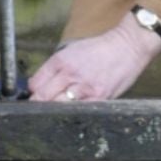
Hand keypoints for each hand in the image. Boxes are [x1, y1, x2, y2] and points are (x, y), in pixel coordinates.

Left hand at [28, 20, 160, 103]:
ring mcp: (84, 87)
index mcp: (60, 60)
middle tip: (41, 108)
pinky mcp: (99, 98)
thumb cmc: (99, 50)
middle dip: (39, 104)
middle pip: (43, 98)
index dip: (33, 92)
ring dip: (55, 111)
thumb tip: (39, 86)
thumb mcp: (72, 51)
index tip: (35, 96)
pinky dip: (74, 114)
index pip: (34, 84)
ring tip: (57, 112)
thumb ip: (56, 68)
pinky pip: (79, 111)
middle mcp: (70, 73)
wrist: (127, 46)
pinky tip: (74, 112)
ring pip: (58, 107)